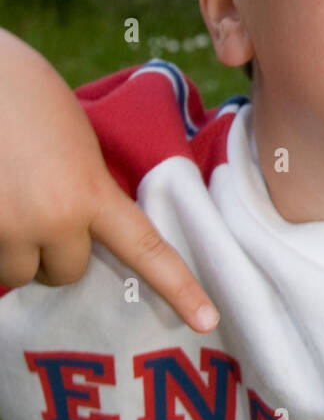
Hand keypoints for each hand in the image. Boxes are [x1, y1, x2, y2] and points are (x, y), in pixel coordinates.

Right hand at [0, 30, 218, 332]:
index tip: (208, 322)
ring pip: (21, 273)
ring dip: (17, 249)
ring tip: (8, 197)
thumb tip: (86, 227)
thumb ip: (90, 186)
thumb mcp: (78, 141)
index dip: (179, 287)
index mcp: (90, 192)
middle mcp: (53, 222)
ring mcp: (6, 232)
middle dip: (56, 251)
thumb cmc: (26, 96)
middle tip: (41, 205)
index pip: (144, 249)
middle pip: (68, 273)